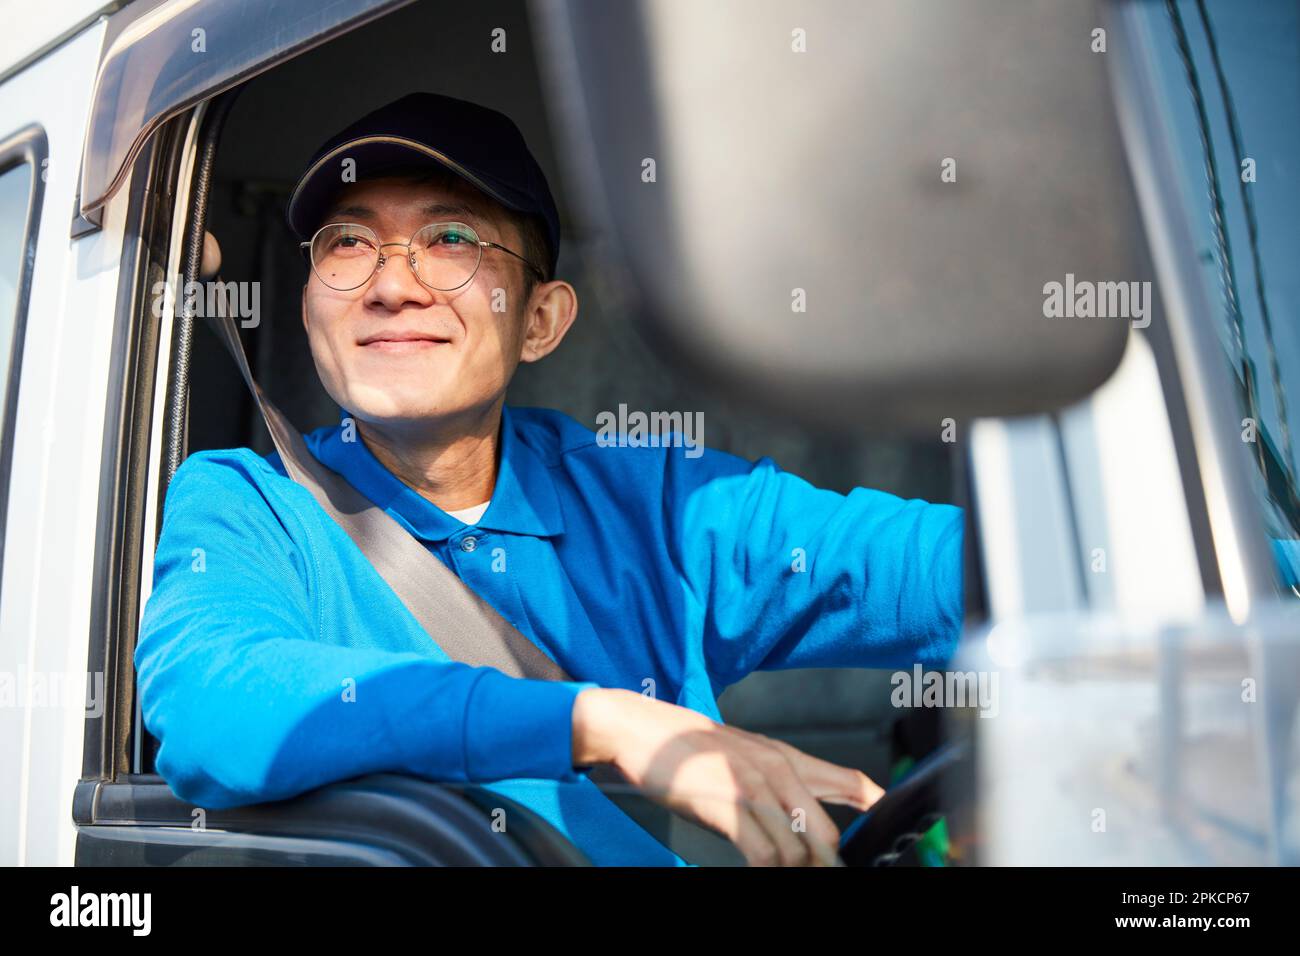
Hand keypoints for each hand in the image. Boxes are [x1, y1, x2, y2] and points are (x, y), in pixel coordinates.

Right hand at [571, 687, 884, 865]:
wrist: (644, 731)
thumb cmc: (690, 749)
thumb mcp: (745, 755)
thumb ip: (778, 779)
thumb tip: (802, 817)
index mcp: (787, 757)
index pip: (850, 781)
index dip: (876, 809)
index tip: (891, 835)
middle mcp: (778, 770)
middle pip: (827, 833)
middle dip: (829, 863)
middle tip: (823, 872)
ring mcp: (754, 788)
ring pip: (797, 849)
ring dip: (796, 870)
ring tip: (788, 872)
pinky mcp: (728, 805)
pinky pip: (762, 853)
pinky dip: (767, 869)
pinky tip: (761, 869)